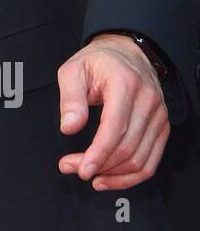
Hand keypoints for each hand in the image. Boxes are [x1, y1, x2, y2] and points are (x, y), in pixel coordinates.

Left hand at [57, 33, 169, 190]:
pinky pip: (150, 162)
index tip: (82, 169)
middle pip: (127, 148)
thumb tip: (69, 128)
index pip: (115, 128)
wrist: (126, 52)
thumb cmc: (98, 62)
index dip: (98, 154)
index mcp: (125, 84)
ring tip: (88, 174)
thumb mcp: (73, 70)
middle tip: (72, 168)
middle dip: (99, 165)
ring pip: (140, 160)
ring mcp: (159, 116)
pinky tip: (109, 178)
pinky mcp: (162, 128)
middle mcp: (148, 101)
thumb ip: (70, 98)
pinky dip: (130, 177)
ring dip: (112, 174)